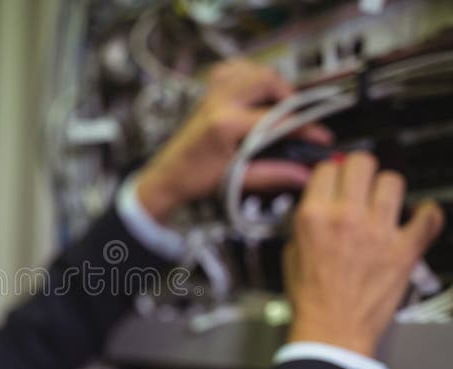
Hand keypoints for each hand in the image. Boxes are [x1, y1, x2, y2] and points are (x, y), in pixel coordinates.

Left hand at [136, 59, 331, 222]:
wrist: (168, 176)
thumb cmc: (194, 178)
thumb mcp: (235, 179)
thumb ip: (272, 174)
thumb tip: (303, 174)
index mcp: (225, 123)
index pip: (277, 118)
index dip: (304, 127)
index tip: (320, 136)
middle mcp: (219, 102)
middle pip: (267, 79)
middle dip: (289, 96)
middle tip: (296, 116)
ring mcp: (212, 94)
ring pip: (253, 69)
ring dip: (271, 83)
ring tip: (279, 106)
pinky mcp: (208, 93)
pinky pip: (234, 69)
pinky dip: (250, 75)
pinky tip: (256, 92)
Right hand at [286, 152, 443, 356]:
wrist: (332, 330)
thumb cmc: (312, 299)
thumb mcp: (292, 252)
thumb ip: (306, 222)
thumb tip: (318, 204)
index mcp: (314, 217)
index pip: (327, 168)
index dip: (331, 172)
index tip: (336, 178)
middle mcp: (347, 218)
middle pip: (362, 163)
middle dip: (360, 170)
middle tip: (360, 181)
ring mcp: (378, 232)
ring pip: (393, 181)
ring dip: (387, 188)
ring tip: (384, 201)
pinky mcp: (404, 250)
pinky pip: (429, 217)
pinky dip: (427, 214)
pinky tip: (419, 216)